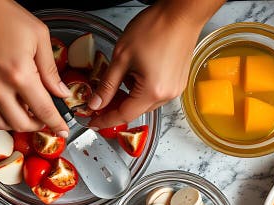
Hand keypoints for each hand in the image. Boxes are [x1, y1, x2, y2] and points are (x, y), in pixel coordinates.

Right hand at [0, 0, 69, 133]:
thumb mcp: (36, 34)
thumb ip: (50, 67)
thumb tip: (60, 91)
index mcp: (20, 74)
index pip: (44, 110)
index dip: (56, 123)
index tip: (62, 130)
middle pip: (22, 124)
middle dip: (38, 126)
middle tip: (44, 119)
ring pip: (2, 124)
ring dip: (17, 123)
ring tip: (25, 112)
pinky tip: (5, 105)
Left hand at [88, 1, 220, 128]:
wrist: (180, 14)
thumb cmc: (155, 28)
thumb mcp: (122, 57)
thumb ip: (107, 84)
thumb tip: (96, 103)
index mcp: (152, 92)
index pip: (124, 115)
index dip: (105, 120)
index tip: (92, 122)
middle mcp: (167, 95)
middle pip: (135, 110)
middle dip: (116, 106)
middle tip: (98, 99)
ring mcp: (175, 89)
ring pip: (145, 101)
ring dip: (129, 96)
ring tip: (117, 78)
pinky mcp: (178, 81)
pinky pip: (155, 92)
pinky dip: (141, 89)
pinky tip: (134, 73)